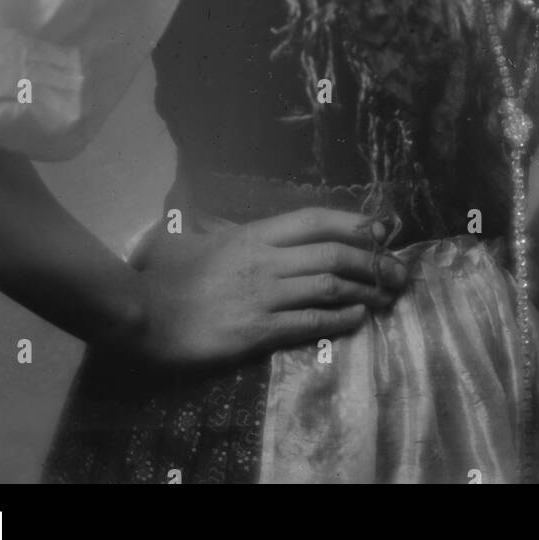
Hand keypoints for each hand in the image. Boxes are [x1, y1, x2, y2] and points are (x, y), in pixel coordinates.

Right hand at [131, 207, 407, 367]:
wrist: (139, 314)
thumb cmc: (159, 275)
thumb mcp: (184, 235)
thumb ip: (205, 223)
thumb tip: (201, 207)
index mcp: (251, 235)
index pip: (313, 221)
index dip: (352, 222)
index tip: (380, 227)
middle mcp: (265, 260)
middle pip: (333, 254)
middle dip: (373, 261)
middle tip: (399, 271)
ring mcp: (264, 296)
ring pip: (329, 287)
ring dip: (366, 291)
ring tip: (388, 297)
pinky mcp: (258, 331)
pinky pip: (310, 322)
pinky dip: (341, 319)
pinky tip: (359, 319)